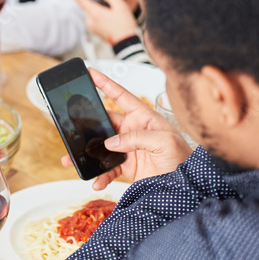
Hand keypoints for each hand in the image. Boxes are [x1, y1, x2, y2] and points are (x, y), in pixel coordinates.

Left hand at [59, 0, 138, 44]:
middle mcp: (90, 20)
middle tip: (108, 3)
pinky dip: (99, 14)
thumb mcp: (121, 7)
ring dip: (98, 7)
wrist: (126, 43)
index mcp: (95, 13)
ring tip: (112, 12)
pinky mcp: (93, 29)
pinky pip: (93, 17)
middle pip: (87, 4)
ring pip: (91, 10)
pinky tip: (109, 17)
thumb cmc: (124, 26)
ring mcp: (90, 25)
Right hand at [62, 67, 192, 189]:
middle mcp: (134, 130)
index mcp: (144, 117)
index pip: (121, 96)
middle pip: (104, 123)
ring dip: (87, 154)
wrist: (186, 186)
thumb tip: (111, 142)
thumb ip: (137, 137)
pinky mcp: (126, 166)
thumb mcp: (165, 142)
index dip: (105, 83)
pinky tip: (96, 180)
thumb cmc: (183, 160)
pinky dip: (99, 175)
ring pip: (101, 147)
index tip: (91, 72)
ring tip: (72, 160)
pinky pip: (107, 168)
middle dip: (87, 126)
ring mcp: (128, 148)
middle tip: (72, 129)